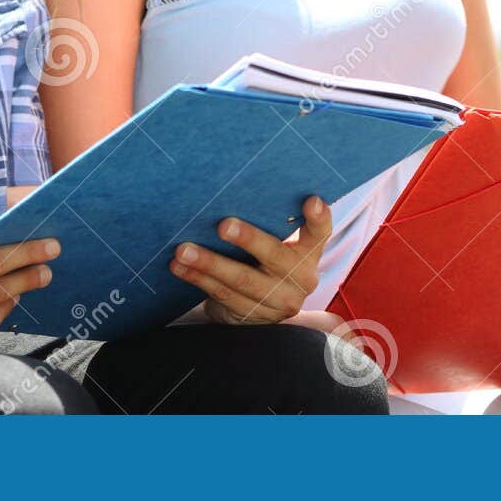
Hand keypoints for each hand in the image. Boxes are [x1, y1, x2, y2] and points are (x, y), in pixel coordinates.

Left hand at [170, 195, 331, 325]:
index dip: (318, 217)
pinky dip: (198, 279)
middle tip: (223, 225)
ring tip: (184, 250)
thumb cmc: (267, 258)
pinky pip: (223, 296)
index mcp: (309, 251)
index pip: (320, 231)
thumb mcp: (280, 241)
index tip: (312, 200)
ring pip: (241, 280)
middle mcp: (301, 278)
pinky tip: (180, 267)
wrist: (264, 307)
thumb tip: (234, 184)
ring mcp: (278, 301)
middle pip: (275, 255)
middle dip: (248, 239)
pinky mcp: (253, 317)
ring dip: (209, 263)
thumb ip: (272, 220)